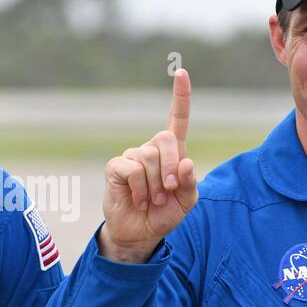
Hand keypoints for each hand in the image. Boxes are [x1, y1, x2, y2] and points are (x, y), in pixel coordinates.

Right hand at [99, 68, 198, 262]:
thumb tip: (186, 162)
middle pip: (165, 139)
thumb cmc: (164, 214)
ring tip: (153, 201)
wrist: (140, 234)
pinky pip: (132, 169)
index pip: (177, 119)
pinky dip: (140, 188)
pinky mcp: (116, 167)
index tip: (181, 73)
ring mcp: (132, 156)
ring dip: (156, 186)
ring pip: (149, 158)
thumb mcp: (186, 202)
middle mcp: (151, 149)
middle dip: (172, 166)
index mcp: (172, 153)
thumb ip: (191, 183)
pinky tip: (138, 200)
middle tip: (170, 190)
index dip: (180, 96)